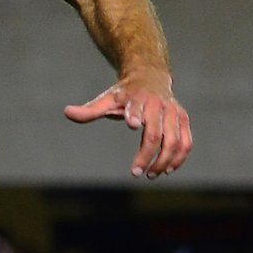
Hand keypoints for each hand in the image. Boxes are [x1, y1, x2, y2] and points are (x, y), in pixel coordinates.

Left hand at [64, 70, 191, 179]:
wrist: (150, 77)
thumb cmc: (125, 93)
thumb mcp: (106, 100)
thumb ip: (89, 110)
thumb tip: (66, 112)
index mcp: (137, 98)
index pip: (135, 108)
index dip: (133, 115)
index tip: (130, 124)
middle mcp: (158, 104)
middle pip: (154, 133)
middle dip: (146, 155)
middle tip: (135, 172)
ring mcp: (173, 112)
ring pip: (174, 141)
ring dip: (163, 161)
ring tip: (150, 175)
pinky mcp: (183, 119)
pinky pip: (186, 142)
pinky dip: (179, 158)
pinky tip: (167, 170)